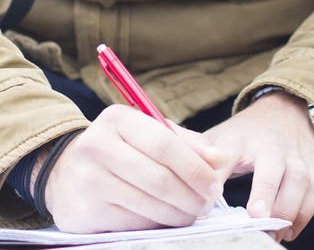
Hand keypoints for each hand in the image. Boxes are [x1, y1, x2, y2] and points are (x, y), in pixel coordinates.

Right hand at [41, 105, 229, 232]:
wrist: (63, 170)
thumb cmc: (118, 147)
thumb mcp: (146, 131)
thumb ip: (184, 142)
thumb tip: (219, 160)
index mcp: (117, 119)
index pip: (165, 144)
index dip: (195, 167)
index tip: (215, 183)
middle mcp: (98, 147)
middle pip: (158, 178)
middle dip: (191, 196)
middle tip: (208, 203)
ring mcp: (88, 182)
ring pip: (148, 205)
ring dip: (179, 214)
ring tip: (193, 213)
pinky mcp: (84, 213)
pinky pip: (133, 223)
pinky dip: (157, 223)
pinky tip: (167, 219)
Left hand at [204, 91, 313, 242]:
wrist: (286, 110)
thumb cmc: (245, 134)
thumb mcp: (219, 137)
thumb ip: (198, 155)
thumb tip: (170, 167)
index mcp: (239, 138)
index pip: (226, 152)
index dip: (218, 171)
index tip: (208, 196)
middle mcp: (271, 145)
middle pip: (272, 166)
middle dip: (265, 192)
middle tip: (256, 217)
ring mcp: (295, 155)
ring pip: (299, 180)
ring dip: (287, 210)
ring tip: (271, 234)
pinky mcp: (313, 166)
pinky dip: (304, 213)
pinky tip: (288, 231)